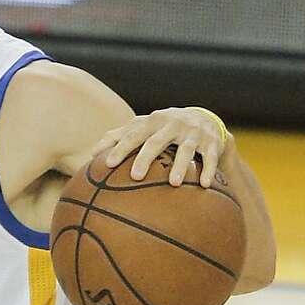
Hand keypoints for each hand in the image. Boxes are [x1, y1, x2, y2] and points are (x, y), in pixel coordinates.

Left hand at [90, 107, 231, 188]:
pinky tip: (204, 185)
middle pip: (156, 141)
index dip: (120, 148)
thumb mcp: (144, 127)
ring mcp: (193, 132)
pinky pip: (211, 157)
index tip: (108, 164)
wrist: (204, 119)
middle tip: (135, 177)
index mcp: (153, 121)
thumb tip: (92, 153)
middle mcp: (173, 124)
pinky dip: (209, 170)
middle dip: (145, 158)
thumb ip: (120, 136)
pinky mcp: (212, 142)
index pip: (133, 134)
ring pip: (186, 149)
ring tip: (174, 184)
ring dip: (180, 166)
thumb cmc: (164, 128)